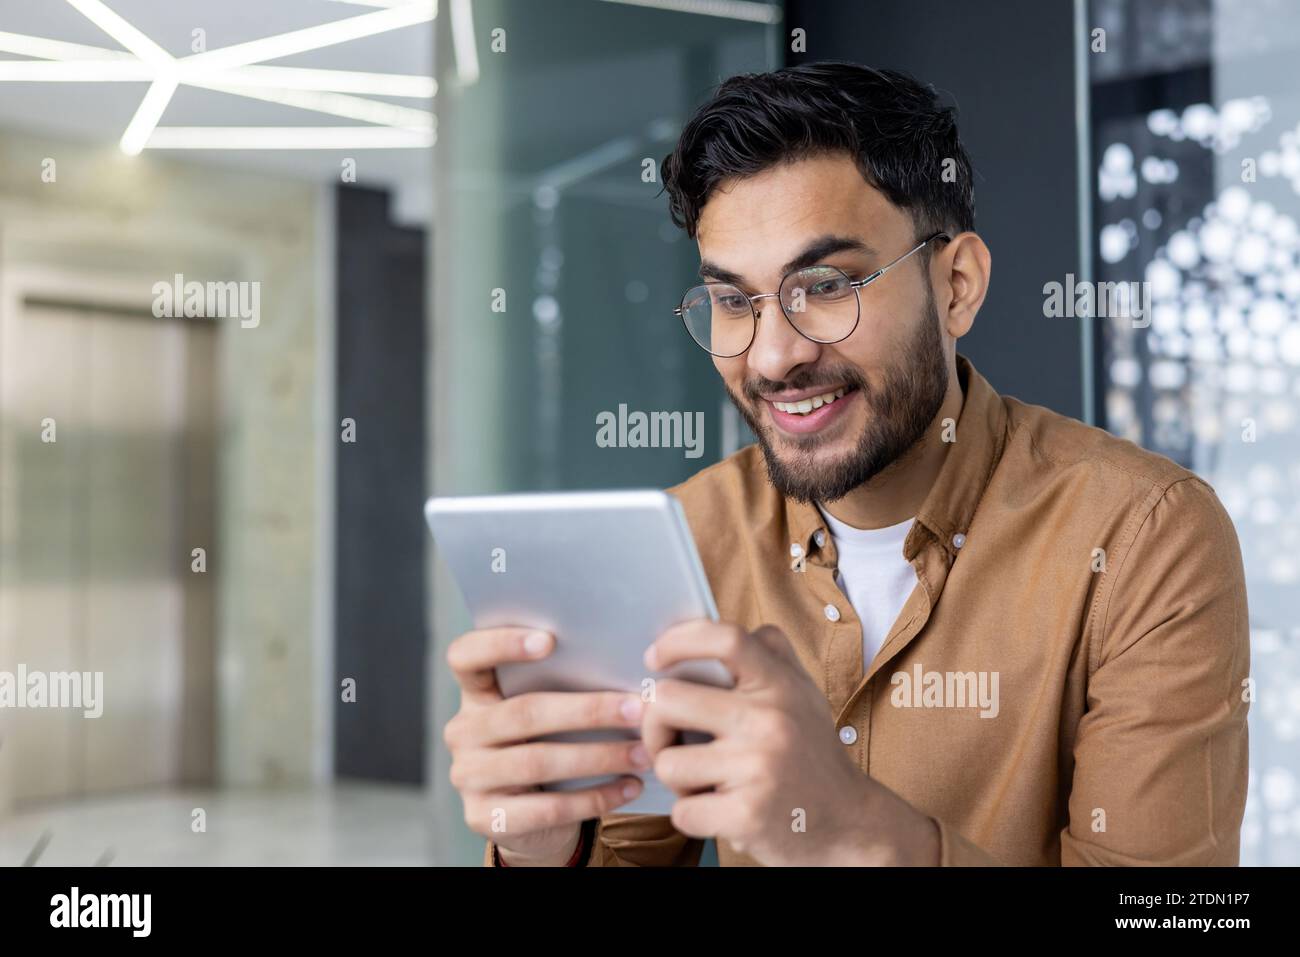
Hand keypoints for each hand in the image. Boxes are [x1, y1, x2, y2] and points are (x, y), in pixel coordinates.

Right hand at [444, 627, 650, 864]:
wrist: (528, 823)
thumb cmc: (546, 745)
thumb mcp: (545, 714)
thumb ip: (563, 687)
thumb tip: (625, 669)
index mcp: (474, 695)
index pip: (466, 657)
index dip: (501, 644)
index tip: (550, 640)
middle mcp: (463, 732)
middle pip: (522, 713)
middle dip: (587, 711)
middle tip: (637, 709)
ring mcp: (468, 777)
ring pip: (537, 761)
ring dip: (599, 756)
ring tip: (643, 753)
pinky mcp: (485, 818)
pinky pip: (547, 807)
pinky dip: (595, 797)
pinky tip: (630, 788)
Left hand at [641, 620, 939, 865]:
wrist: (851, 822)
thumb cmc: (812, 754)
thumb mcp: (802, 693)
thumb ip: (767, 655)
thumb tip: (706, 630)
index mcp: (779, 685)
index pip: (725, 639)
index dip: (678, 641)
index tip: (654, 658)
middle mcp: (770, 720)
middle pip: (667, 700)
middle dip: (655, 726)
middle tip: (668, 741)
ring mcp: (759, 768)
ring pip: (667, 763)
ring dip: (677, 780)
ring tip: (706, 783)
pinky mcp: (748, 815)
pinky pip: (682, 812)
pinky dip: (691, 816)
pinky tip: (719, 812)